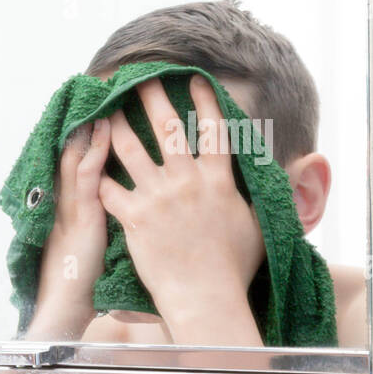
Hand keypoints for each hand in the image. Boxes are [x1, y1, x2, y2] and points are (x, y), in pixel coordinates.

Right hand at [31, 118, 111, 338]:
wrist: (66, 307)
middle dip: (85, 127)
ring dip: (92, 130)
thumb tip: (117, 218)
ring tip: (105, 101)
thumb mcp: (90, 251)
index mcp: (71, 210)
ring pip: (80, 158)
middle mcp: (67, 204)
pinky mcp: (83, 216)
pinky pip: (89, 177)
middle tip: (98, 97)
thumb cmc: (83, 287)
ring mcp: (73, 208)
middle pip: (75, 155)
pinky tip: (104, 130)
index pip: (77, 166)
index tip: (96, 116)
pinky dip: (95, 152)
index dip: (84, 140)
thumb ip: (98, 229)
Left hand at [97, 77, 265, 326]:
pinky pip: (109, 188)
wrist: (205, 295)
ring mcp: (158, 196)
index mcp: (219, 180)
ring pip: (132, 150)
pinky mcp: (134, 216)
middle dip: (152, 97)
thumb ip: (259, 197)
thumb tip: (285, 182)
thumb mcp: (257, 224)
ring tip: (105, 111)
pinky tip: (87, 162)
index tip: (194, 78)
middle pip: (168, 128)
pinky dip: (98, 175)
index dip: (204, 100)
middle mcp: (187, 181)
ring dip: (117, 127)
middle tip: (140, 78)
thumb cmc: (235, 268)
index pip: (214, 129)